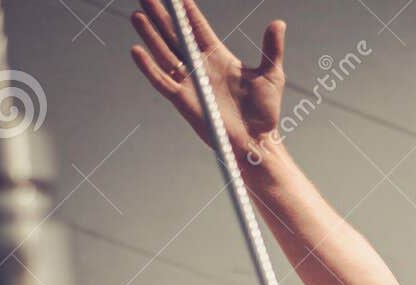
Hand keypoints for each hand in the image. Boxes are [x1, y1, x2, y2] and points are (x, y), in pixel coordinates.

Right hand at [131, 0, 283, 157]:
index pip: (198, 28)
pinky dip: (149, 67)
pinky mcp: (184, 100)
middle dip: (162, 16)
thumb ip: (272, 49)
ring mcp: (190, 83)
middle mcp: (201, 67)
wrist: (258, 140)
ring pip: (164, 53)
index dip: (187, 11)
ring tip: (137, 15)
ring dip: (150, 35)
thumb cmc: (265, 111)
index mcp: (218, 57)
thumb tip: (279, 23)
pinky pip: (162, 81)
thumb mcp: (272, 75)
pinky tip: (136, 51)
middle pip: (176, 36)